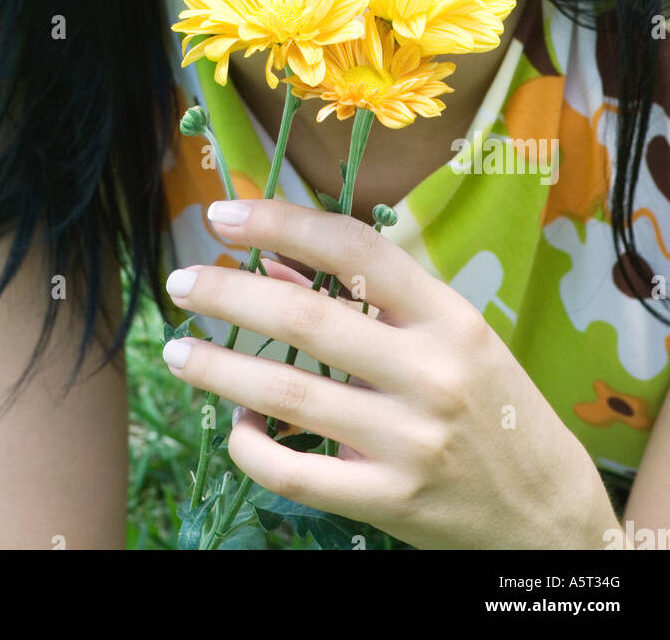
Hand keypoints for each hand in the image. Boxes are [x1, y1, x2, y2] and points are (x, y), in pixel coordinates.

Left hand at [162, 199, 615, 549]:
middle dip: (229, 292)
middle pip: (306, 318)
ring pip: (288, 393)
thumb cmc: (489, 404)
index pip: (355, 248)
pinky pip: (295, 473)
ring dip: (219, 366)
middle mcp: (431, 374)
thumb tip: (273, 258)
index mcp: (450, 318)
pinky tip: (233, 422)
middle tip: (181, 280)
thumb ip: (368, 297)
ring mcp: (409, 442)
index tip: (226, 213)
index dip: (283, 221)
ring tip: (177, 350)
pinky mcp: (390, 502)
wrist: (547, 512)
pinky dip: (250, 443)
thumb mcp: (449, 335)